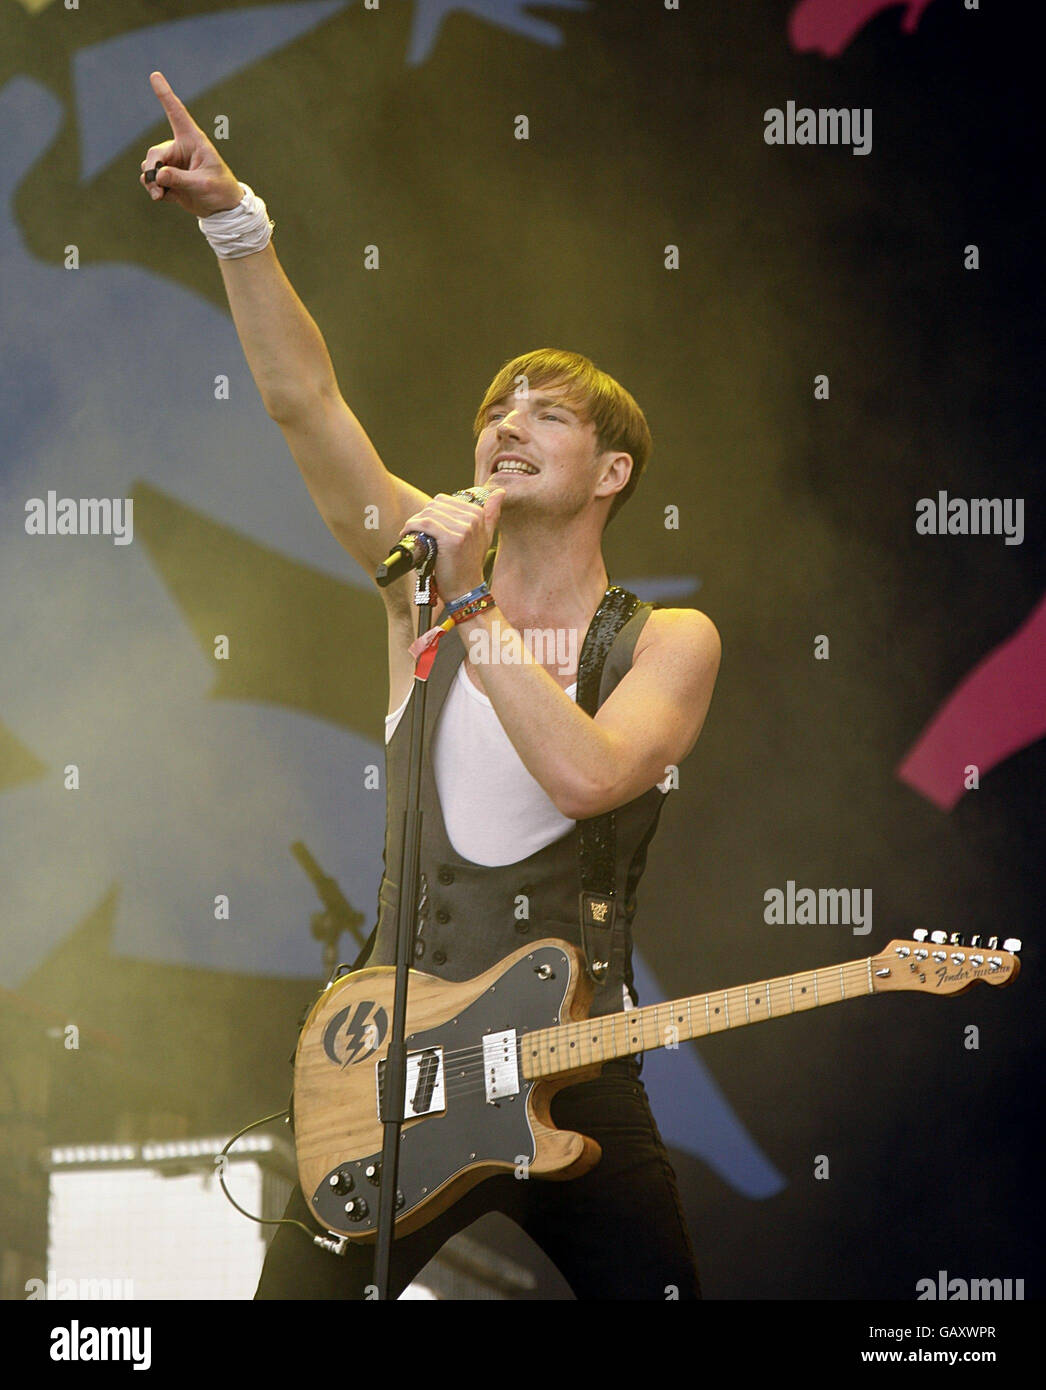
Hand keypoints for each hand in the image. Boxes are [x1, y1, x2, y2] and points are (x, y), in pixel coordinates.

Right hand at [139, 71, 243, 217]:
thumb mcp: (203, 184)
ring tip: (159, 194)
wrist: (223, 210)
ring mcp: (173, 164)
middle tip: (158, 184)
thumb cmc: (220, 190)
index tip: (155, 75)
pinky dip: (153, 189)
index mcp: (193, 141)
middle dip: (152, 169)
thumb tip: (157, 176)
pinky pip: (151, 180)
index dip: (165, 95)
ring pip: (150, 167)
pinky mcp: (169, 179)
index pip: (177, 114)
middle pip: (154, 153)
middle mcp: (180, 149)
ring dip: (150, 181)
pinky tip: (161, 198)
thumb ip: (179, 179)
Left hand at [399, 489, 504, 600]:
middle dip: (422, 517)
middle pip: (435, 505)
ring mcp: (463, 529)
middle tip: (416, 532)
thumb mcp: (485, 537)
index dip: (430, 512)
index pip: (444, 500)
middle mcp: (473, 519)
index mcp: (478, 514)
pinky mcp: (452, 539)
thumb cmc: (469, 565)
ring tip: (411, 534)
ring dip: (414, 523)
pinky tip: (408, 535)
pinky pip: (426, 524)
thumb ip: (491, 514)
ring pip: (428, 513)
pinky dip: (412, 527)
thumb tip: (499, 492)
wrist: (466, 589)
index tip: (424, 526)